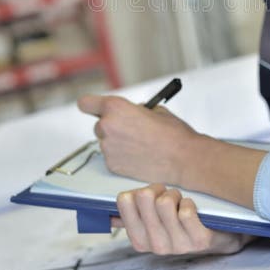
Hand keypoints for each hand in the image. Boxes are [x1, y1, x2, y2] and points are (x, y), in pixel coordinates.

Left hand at [77, 93, 201, 186]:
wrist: (183, 159)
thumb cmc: (173, 133)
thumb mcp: (155, 110)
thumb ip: (135, 109)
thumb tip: (130, 112)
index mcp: (115, 108)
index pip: (86, 103)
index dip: (92, 106)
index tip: (94, 108)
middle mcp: (107, 127)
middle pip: (99, 125)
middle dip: (112, 127)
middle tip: (130, 130)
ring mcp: (108, 148)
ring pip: (106, 142)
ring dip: (117, 142)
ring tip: (140, 145)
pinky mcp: (112, 165)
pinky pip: (112, 157)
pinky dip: (122, 157)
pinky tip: (139, 156)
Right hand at [113, 184, 252, 256]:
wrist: (218, 237)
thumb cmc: (181, 224)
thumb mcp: (154, 220)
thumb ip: (132, 213)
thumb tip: (107, 205)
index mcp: (139, 238)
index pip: (124, 200)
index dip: (138, 191)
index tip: (149, 196)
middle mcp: (155, 245)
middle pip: (144, 197)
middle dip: (158, 189)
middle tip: (169, 196)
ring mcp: (177, 245)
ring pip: (165, 202)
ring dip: (176, 195)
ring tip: (181, 203)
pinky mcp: (198, 241)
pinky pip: (187, 210)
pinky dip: (190, 203)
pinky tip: (193, 210)